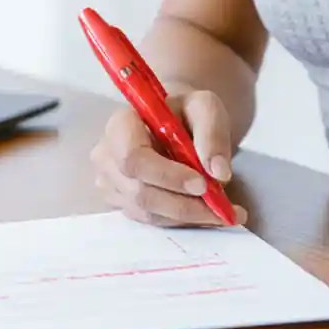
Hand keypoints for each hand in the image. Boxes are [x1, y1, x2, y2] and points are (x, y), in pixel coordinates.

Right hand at [90, 89, 245, 226]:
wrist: (174, 124)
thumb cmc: (185, 113)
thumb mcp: (205, 108)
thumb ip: (212, 134)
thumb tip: (219, 173)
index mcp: (120, 126)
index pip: (133, 157)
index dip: (166, 175)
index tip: (202, 183)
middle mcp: (106, 157)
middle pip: (140, 192)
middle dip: (183, 204)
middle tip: (221, 207)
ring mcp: (109, 184)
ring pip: (147, 212)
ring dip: (187, 216)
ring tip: (222, 211)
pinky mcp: (120, 203)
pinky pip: (150, 220)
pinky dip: (181, 220)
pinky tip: (205, 212)